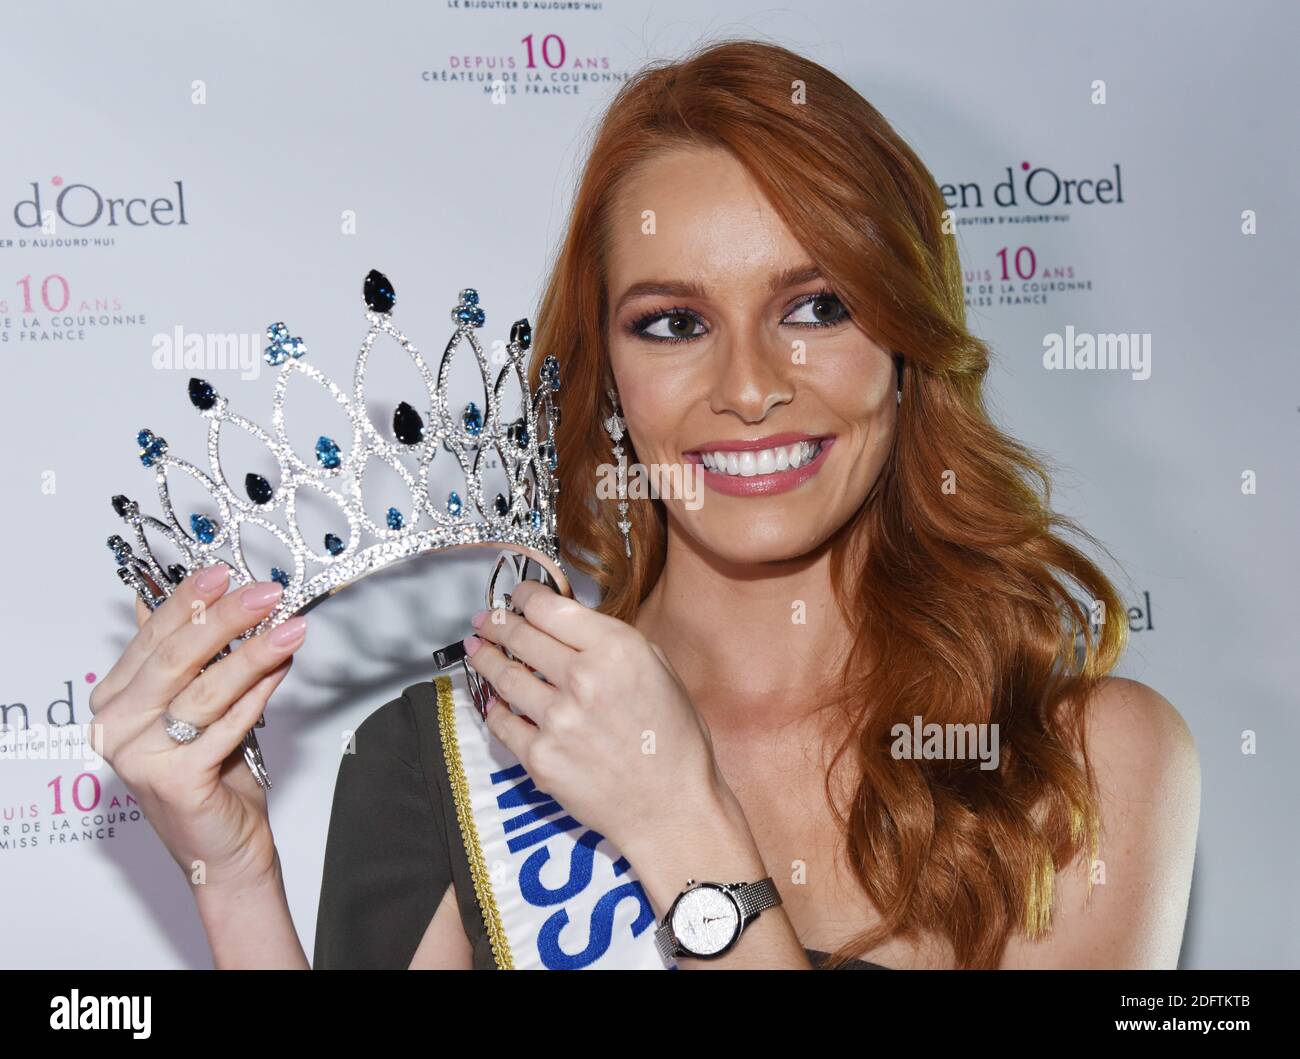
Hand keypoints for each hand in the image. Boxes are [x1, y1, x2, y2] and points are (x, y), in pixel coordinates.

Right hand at [88, 566, 307, 892]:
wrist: (222, 845)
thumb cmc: (211, 772)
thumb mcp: (197, 703)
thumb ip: (193, 655)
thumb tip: (206, 595)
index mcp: (116, 697)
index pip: (152, 637)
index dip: (188, 602)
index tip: (223, 571)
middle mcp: (117, 726)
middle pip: (175, 658)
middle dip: (224, 619)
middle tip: (266, 592)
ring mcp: (141, 756)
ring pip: (204, 691)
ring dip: (253, 654)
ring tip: (291, 628)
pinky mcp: (175, 782)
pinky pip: (225, 727)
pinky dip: (257, 696)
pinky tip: (282, 669)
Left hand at [463, 581, 727, 858]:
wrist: (671, 807)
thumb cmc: (674, 740)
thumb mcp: (659, 670)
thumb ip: (613, 642)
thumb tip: (570, 624)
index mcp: (616, 650)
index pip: (550, 608)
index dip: (526, 596)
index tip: (518, 596)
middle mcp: (582, 680)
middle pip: (521, 637)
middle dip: (498, 623)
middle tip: (487, 619)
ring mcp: (556, 721)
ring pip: (504, 677)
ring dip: (485, 658)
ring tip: (476, 649)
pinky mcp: (539, 758)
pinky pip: (503, 724)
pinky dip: (494, 708)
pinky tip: (491, 699)